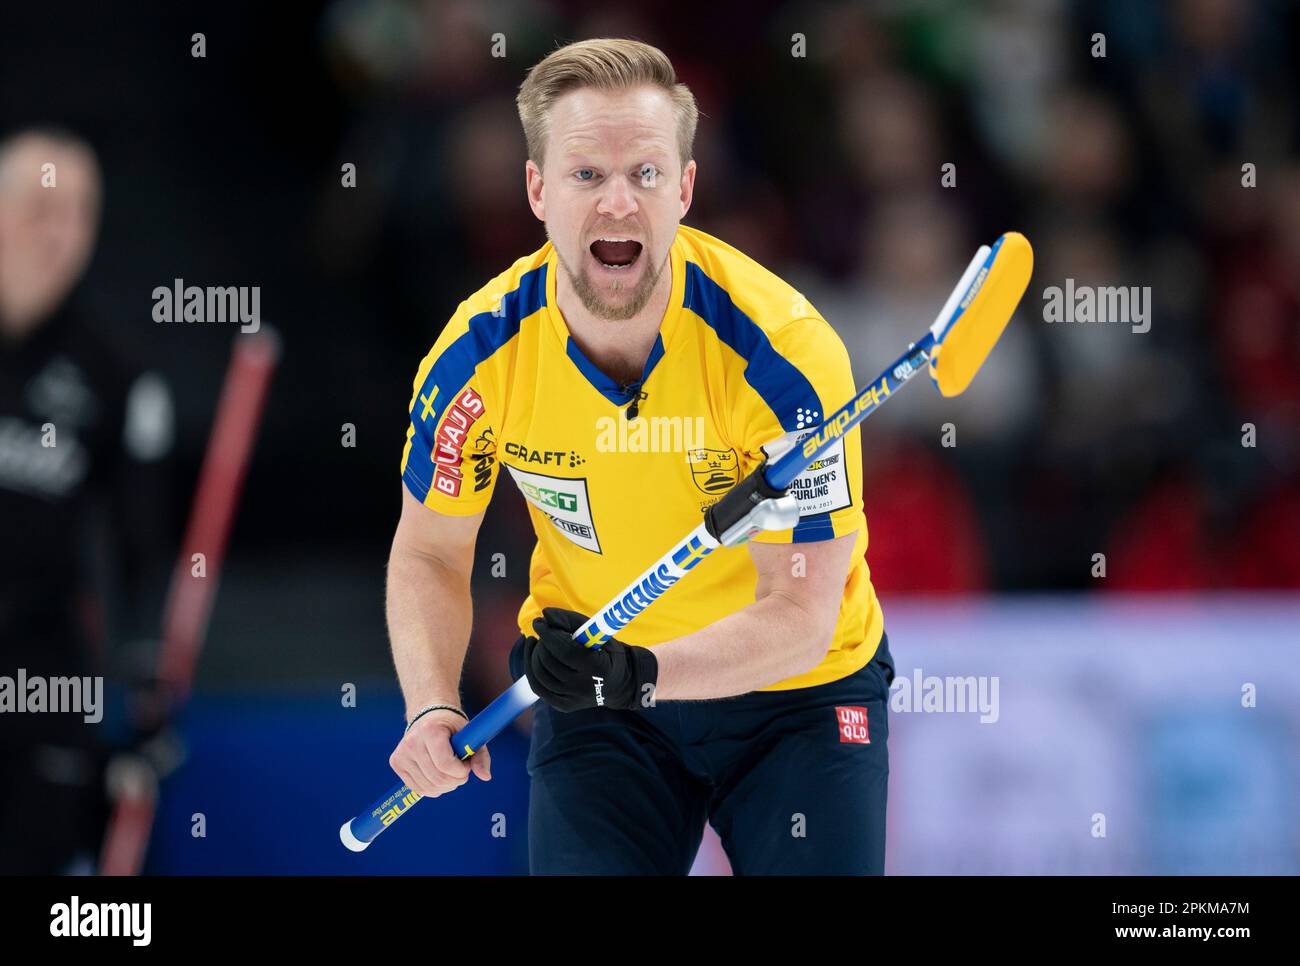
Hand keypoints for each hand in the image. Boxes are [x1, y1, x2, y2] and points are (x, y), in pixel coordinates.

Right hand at [389, 709, 490, 798]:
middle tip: (462, 772)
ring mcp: (401, 753)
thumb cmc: (453, 728)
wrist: (429, 717)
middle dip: (455, 780)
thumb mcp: (470, 736)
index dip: (461, 771)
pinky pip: (417, 788)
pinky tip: (439, 777)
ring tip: (451, 774)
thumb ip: (480, 756)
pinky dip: (432, 789)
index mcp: (430, 730)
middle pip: (437, 777)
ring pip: (427, 786)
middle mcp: (412, 741)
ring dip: (445, 786)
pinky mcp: (396, 762)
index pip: (445, 764)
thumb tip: (486, 777)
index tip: (467, 765)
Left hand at [524, 608, 657, 711]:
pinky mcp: (563, 706)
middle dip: (542, 643)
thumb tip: (545, 614)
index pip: (564, 651)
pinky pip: (538, 687)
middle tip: (545, 632)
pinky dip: (531, 670)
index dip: (548, 635)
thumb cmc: (607, 652)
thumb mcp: (598, 632)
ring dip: (534, 655)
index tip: (539, 622)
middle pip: (549, 662)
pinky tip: (533, 657)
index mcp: (596, 668)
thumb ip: (571, 620)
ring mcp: (572, 699)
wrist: (618, 684)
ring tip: (540, 643)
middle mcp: (583, 687)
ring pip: (540, 675)